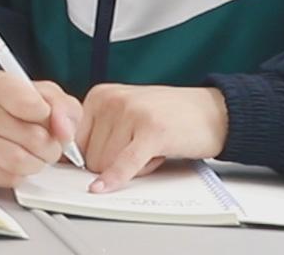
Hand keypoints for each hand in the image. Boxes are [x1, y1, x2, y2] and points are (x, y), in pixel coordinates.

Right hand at [0, 70, 83, 187]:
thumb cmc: (20, 105)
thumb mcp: (47, 95)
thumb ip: (62, 108)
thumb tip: (63, 133)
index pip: (31, 105)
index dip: (48, 114)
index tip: (45, 113)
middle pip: (34, 138)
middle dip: (50, 145)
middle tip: (46, 140)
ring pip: (20, 162)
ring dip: (37, 162)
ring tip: (32, 152)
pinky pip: (9, 179)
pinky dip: (20, 174)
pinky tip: (15, 160)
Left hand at [77, 84, 226, 192]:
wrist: (214, 112)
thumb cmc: (169, 117)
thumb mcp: (126, 116)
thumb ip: (99, 131)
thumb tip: (70, 159)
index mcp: (99, 95)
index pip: (74, 140)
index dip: (88, 157)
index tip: (98, 161)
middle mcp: (111, 100)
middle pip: (89, 155)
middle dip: (113, 164)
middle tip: (139, 151)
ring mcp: (131, 113)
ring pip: (106, 163)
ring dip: (130, 169)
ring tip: (150, 150)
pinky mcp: (151, 131)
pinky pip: (125, 163)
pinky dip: (114, 179)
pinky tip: (103, 188)